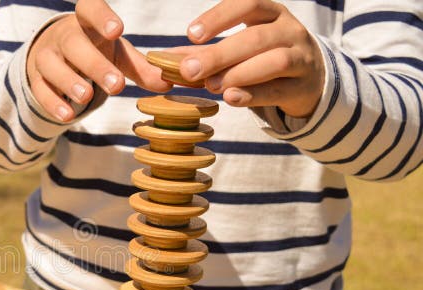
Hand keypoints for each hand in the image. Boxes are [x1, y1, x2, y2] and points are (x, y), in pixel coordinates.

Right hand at [26, 0, 170, 121]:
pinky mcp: (36, 79)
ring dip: (69, 81)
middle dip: (94, 64)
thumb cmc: (93, 50)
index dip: (102, 18)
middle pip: (74, 44)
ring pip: (51, 65)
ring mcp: (46, 57)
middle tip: (116, 85)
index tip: (118, 30)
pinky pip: (40, 90)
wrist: (54, 56)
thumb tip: (168, 84)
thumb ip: (141, 68)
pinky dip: (53, 103)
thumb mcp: (117, 54)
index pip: (90, 9)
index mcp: (86, 21)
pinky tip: (68, 115)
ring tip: (86, 96)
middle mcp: (64, 36)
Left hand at [177, 0, 324, 117]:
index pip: (249, 4)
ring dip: (238, 73)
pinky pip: (279, 90)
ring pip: (274, 61)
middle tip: (189, 70)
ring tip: (211, 86)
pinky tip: (230, 98)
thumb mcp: (239, 48)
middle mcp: (290, 30)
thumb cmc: (264, 57)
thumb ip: (204, 52)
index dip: (220, 17)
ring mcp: (301, 58)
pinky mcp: (302, 87)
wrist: (310, 79)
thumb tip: (161, 59)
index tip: (191, 33)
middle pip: (256, 37)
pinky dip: (253, 95)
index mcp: (271, 13)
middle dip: (220, 54)